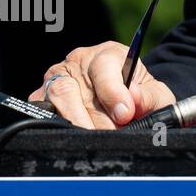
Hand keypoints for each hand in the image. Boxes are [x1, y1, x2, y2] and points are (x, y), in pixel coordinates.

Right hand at [29, 42, 175, 130]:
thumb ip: (148, 97)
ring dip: (76, 124)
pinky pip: (43, 113)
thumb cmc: (141, 95)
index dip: (113, 92)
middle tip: (111, 136)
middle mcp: (78, 62)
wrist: (126, 100)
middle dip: (95, 119)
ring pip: (56, 100)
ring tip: (95, 141)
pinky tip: (75, 139)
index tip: (124, 114)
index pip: (103, 67)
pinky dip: (58, 127)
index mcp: (108, 54)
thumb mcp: (155, 94)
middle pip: (75, 89)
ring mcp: (56, 79)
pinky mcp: (41, 98)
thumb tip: (132, 100)